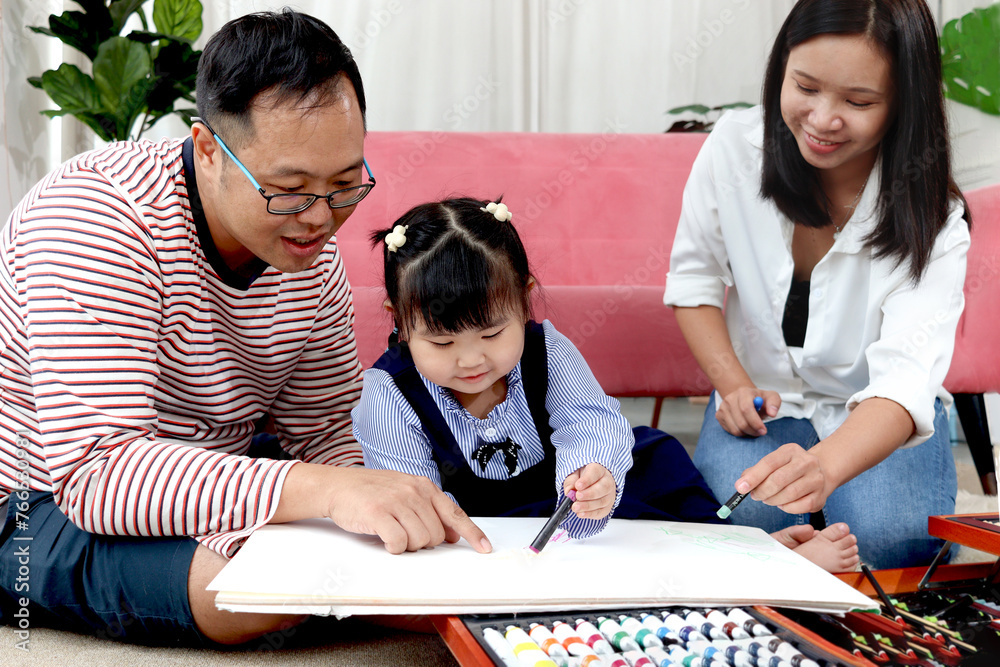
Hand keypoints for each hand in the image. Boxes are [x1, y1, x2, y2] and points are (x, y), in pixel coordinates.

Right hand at [316, 467, 492, 554]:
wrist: (337, 486)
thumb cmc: (371, 491)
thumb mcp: (406, 493)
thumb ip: (430, 510)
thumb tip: (453, 534)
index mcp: (424, 486)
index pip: (455, 513)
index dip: (472, 533)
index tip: (485, 548)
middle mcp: (414, 492)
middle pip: (436, 535)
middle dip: (422, 542)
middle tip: (403, 532)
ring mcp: (396, 501)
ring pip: (419, 541)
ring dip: (406, 545)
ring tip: (391, 532)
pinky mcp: (378, 513)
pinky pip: (398, 543)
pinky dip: (393, 548)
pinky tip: (385, 540)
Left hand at [563, 463, 615, 519]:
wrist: (592, 484)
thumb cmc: (582, 478)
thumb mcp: (574, 475)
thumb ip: (571, 482)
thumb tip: (569, 492)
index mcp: (599, 470)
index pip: (595, 472)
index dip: (587, 480)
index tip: (578, 485)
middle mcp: (607, 482)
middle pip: (603, 488)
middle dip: (589, 494)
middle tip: (577, 496)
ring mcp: (609, 496)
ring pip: (602, 501)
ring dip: (588, 506)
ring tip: (575, 507)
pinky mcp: (607, 507)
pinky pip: (601, 512)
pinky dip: (590, 514)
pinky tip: (581, 513)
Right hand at [715, 386, 779, 436]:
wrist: (745, 398)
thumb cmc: (760, 399)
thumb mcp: (771, 397)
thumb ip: (775, 403)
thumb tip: (772, 413)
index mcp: (743, 392)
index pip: (746, 409)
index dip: (755, 422)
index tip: (764, 430)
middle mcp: (730, 398)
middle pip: (741, 422)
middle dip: (753, 430)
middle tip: (761, 432)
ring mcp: (723, 407)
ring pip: (735, 429)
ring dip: (747, 433)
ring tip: (753, 428)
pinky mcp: (719, 415)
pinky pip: (730, 430)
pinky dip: (740, 432)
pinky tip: (744, 426)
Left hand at [736, 442, 830, 514]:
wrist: (820, 473)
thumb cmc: (789, 469)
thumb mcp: (774, 462)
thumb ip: (756, 471)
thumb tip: (742, 484)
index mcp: (791, 450)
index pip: (769, 463)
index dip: (753, 477)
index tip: (740, 488)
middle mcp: (807, 462)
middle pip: (779, 479)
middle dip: (762, 491)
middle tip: (756, 496)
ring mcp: (816, 479)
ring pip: (790, 494)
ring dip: (773, 500)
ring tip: (768, 499)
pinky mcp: (821, 496)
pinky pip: (800, 506)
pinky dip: (787, 508)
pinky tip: (783, 504)